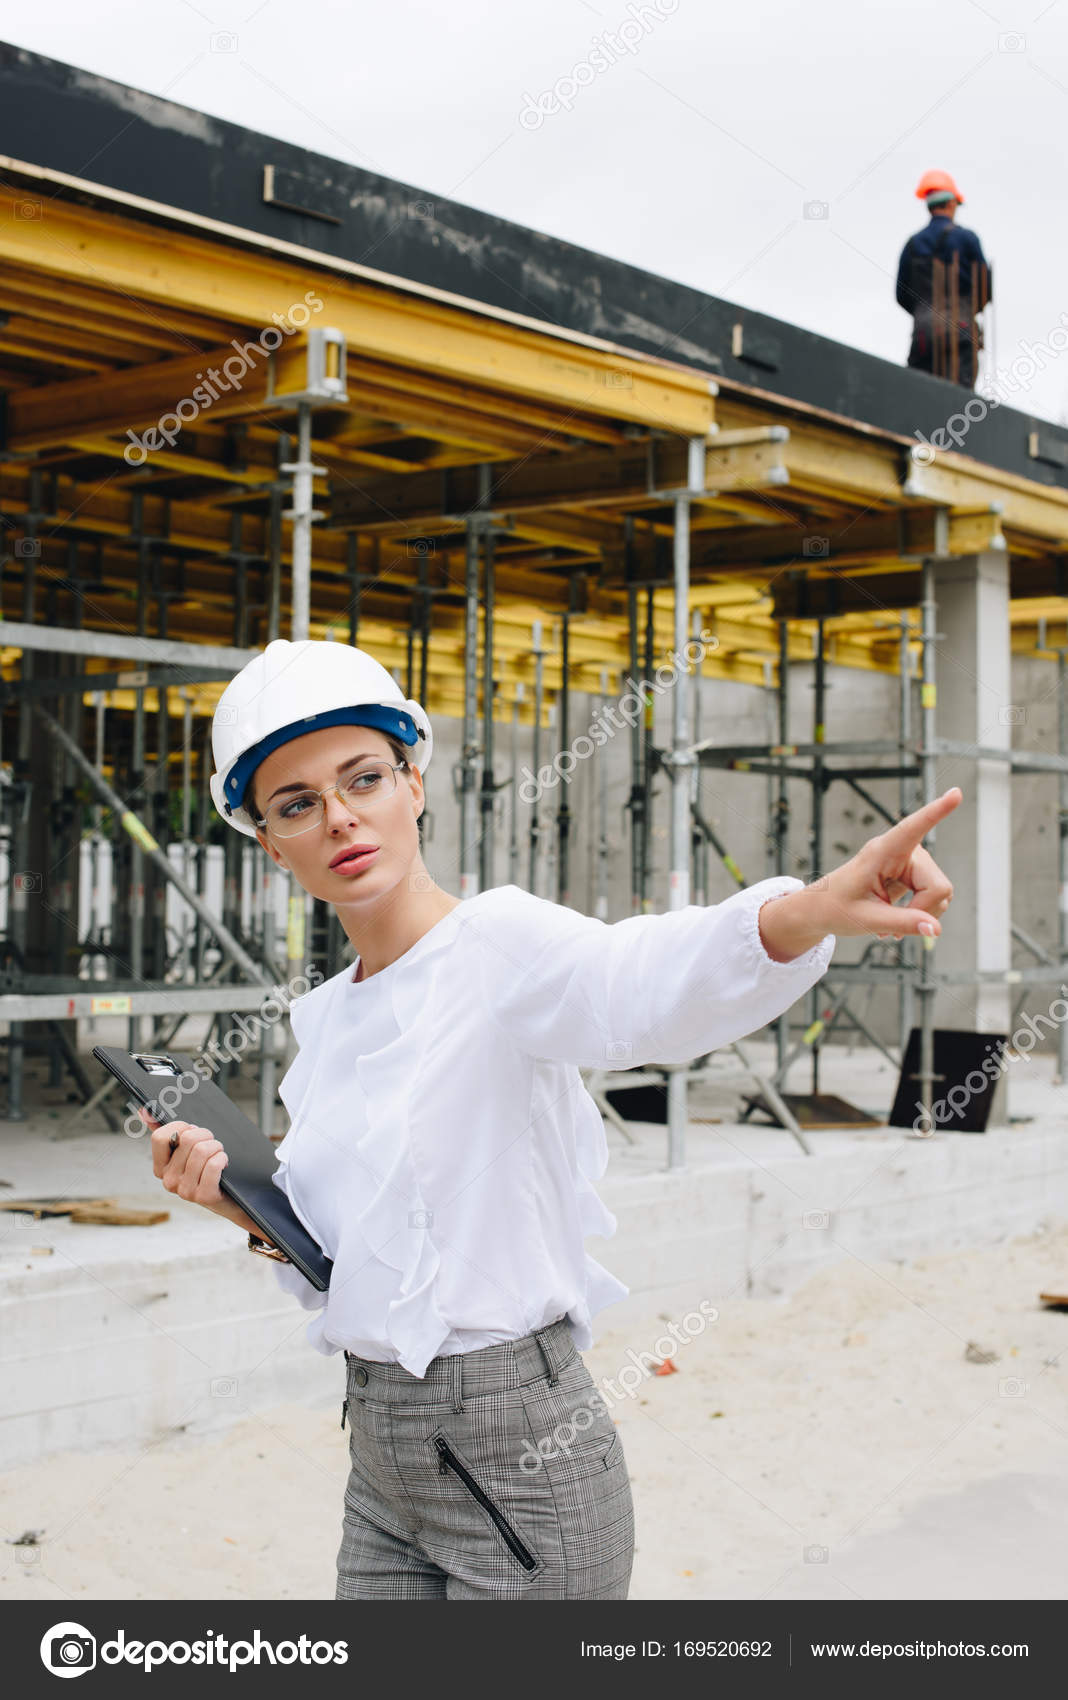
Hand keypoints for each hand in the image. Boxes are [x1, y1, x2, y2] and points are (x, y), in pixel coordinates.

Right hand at [144, 1107, 230, 1211]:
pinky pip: (213, 1165)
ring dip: (216, 1147)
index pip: (159, 1137)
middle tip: (210, 1143)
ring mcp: (185, 1190)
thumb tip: (144, 1110)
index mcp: (160, 1167)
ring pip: (202, 1150)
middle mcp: (169, 1181)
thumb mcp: (184, 1151)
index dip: (179, 1127)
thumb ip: (164, 1131)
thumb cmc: (205, 1169)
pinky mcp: (204, 1196)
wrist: (228, 1198)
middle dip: (205, 1135)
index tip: (190, 1130)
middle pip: (187, 1140)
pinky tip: (223, 1164)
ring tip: (218, 1153)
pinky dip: (222, 1158)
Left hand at [758, 788, 960, 958]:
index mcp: (881, 852)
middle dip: (924, 910)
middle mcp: (901, 851)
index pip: (913, 828)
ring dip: (922, 914)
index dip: (937, 812)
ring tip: (891, 925)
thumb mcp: (866, 919)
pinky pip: (934, 897)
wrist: (821, 910)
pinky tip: (896, 921)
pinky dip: (920, 914)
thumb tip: (935, 930)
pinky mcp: (912, 874)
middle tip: (894, 929)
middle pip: (938, 884)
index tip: (956, 793)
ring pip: (940, 893)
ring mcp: (909, 862)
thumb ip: (902, 923)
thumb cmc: (835, 907)